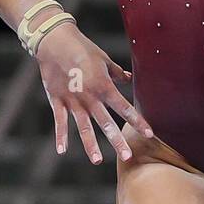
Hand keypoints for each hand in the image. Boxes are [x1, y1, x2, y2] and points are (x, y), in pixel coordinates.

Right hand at [33, 22, 153, 163]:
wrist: (55, 42)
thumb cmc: (82, 48)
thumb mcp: (103, 59)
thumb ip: (116, 73)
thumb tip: (129, 78)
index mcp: (104, 86)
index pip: (125, 108)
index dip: (138, 121)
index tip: (149, 134)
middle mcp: (90, 97)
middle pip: (106, 123)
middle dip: (117, 141)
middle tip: (127, 157)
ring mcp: (73, 101)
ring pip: (83, 127)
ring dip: (90, 145)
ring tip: (97, 161)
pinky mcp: (57, 101)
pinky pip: (59, 122)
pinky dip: (60, 136)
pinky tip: (61, 151)